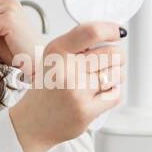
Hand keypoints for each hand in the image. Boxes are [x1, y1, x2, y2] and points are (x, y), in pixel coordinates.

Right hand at [7, 22, 125, 151]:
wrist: (33, 122)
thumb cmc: (48, 89)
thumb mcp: (54, 58)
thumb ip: (79, 45)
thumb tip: (114, 33)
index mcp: (57, 50)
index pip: (92, 32)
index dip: (111, 30)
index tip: (118, 32)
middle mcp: (65, 68)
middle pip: (113, 54)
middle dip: (117, 57)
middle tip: (109, 63)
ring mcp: (76, 90)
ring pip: (117, 74)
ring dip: (115, 77)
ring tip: (99, 81)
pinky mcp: (86, 110)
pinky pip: (115, 95)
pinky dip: (111, 94)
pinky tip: (97, 95)